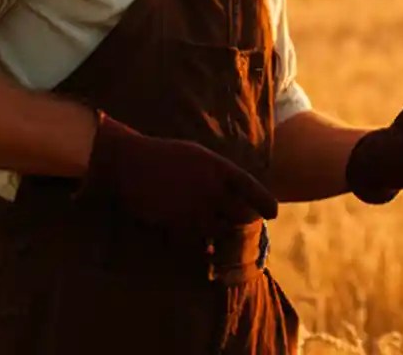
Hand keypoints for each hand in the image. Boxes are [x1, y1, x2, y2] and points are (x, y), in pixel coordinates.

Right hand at [76, 112, 278, 232]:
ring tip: (223, 234)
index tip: (273, 214)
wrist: (129, 162)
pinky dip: (203, 246)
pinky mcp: (177, 224)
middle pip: (241, 214)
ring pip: (221, 231)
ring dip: (224, 233)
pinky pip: (198, 242)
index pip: (252, 188)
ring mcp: (195, 208)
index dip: (265, 202)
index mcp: (219, 168)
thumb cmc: (165, 155)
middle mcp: (212, 189)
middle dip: (245, 220)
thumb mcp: (198, 155)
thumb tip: (235, 189)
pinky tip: (204, 248)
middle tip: (245, 225)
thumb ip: (218, 172)